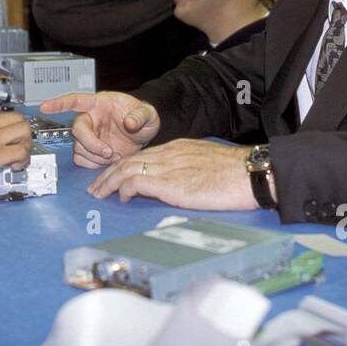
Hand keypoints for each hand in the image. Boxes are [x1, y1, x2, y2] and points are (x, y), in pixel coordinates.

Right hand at [0, 107, 31, 201]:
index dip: (5, 127)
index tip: (3, 138)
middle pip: (17, 118)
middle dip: (21, 133)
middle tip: (16, 147)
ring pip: (24, 130)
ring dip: (26, 144)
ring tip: (18, 157)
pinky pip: (21, 151)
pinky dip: (23, 159)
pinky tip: (14, 167)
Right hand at [40, 92, 159, 167]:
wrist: (144, 134)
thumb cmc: (143, 117)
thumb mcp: (148, 114)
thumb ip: (140, 116)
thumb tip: (129, 123)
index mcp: (99, 104)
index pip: (75, 100)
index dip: (59, 103)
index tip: (44, 107)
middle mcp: (90, 119)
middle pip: (77, 130)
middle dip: (91, 144)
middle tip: (109, 152)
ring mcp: (89, 136)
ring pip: (78, 148)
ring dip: (94, 156)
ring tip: (114, 156)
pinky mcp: (90, 151)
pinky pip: (81, 160)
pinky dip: (92, 164)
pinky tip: (106, 162)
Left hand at [88, 139, 256, 210]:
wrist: (250, 174)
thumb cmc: (237, 175)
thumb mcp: (208, 166)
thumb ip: (189, 171)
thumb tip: (179, 185)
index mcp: (179, 148)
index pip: (143, 156)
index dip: (125, 167)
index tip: (114, 178)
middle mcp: (170, 154)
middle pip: (129, 160)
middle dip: (109, 174)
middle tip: (97, 187)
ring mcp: (168, 167)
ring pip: (126, 168)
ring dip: (109, 182)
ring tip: (99, 193)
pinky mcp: (169, 182)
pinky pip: (136, 181)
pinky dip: (124, 188)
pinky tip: (121, 197)